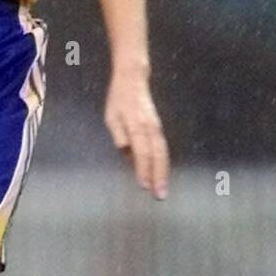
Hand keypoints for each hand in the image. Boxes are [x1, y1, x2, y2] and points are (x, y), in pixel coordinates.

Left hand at [104, 70, 168, 199]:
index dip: (143, 170)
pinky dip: (164, 163)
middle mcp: (150, 128)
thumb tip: (124, 149)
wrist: (134, 80)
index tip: (144, 186)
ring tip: (163, 189)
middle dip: (159, 177)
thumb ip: (118, 133)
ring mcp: (156, 128)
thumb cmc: (119, 100)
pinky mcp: (158, 128)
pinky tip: (162, 174)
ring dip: (164, 173)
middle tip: (160, 195)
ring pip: (163, 153)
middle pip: (157, 156)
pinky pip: (162, 148)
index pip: (141, 152)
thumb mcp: (111, 115)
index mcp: (137, 125)